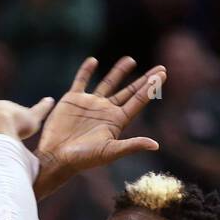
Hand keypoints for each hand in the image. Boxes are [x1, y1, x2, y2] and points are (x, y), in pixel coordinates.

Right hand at [34, 57, 164, 196]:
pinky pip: (81, 80)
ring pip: (108, 83)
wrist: (56, 157)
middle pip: (129, 91)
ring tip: (131, 60)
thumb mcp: (110, 152)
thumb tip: (156, 145)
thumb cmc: (83, 159)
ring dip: (119, 72)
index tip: (163, 73)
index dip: (151, 88)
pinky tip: (93, 61)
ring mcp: (90, 104)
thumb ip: (131, 145)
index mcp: (116, 121)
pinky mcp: (72, 99)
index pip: (138, 100)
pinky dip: (86, 70)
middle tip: (160, 68)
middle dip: (144, 80)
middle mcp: (105, 111)